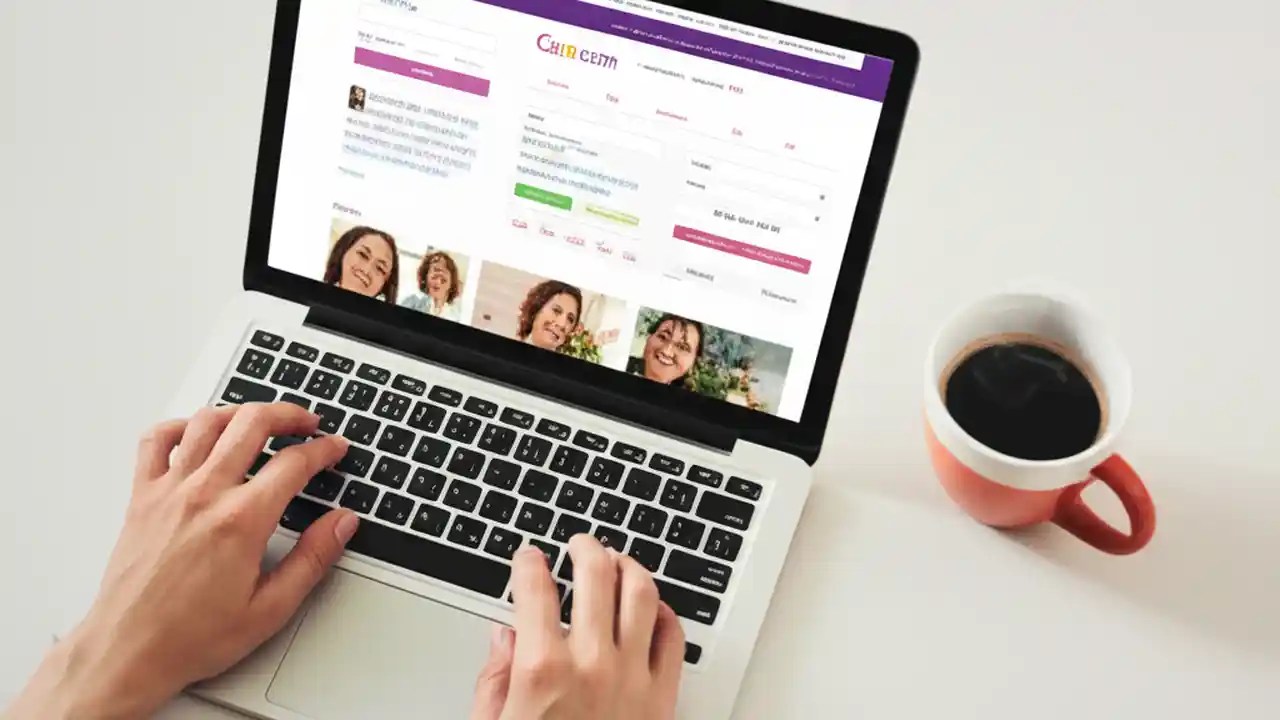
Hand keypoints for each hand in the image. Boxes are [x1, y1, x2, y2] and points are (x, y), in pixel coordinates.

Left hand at [8, 403, 357, 718]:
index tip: (334, 449)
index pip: (294, 463)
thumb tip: (341, 523)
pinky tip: (198, 432)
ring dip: (241, 411)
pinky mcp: (142, 497)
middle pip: (253, 423)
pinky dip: (180, 425)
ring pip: (208, 421)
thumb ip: (313, 558)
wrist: (128, 652)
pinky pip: (156, 441)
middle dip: (289, 415)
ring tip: (261, 418)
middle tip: (306, 423)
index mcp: (241, 521)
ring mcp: (169, 491)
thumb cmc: (191, 637)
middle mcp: (204, 495)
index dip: (323, 450)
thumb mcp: (271, 608)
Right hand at [470, 535, 685, 719]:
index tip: (528, 557)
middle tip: (578, 543)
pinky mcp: (663, 699)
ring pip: (642, 594)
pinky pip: (673, 638)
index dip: (529, 562)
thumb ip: (495, 680)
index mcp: (542, 670)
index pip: (536, 588)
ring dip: (629, 567)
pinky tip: (654, 607)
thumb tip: (503, 639)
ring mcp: (633, 678)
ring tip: (618, 560)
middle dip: (585, 547)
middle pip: (596, 574)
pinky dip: (665, 613)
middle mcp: (592, 664)